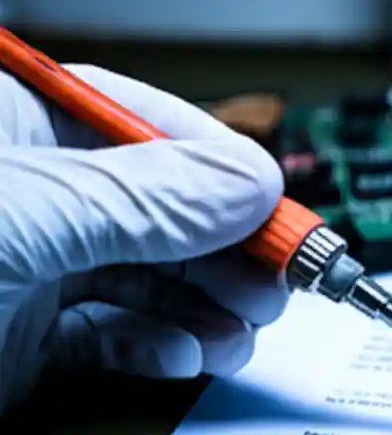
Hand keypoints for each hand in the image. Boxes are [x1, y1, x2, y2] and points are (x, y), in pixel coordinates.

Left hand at [0, 65, 286, 413]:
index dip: (217, 164)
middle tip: (278, 277)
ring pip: (149, 278)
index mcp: (18, 124)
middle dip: (227, 249)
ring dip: (207, 308)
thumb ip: (144, 199)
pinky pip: (111, 336)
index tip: (272, 202)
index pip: (143, 124)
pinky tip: (180, 354)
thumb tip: (247, 184)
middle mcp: (36, 193)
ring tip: (239, 329)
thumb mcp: (28, 213)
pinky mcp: (20, 339)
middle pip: (162, 209)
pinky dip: (156, 348)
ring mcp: (28, 267)